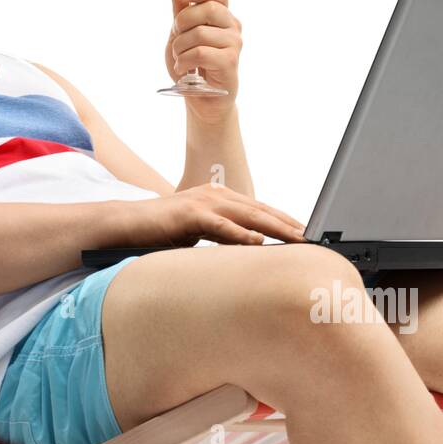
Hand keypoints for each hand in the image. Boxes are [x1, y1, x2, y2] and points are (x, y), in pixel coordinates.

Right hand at [120, 183, 305, 247]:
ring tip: (298, 239)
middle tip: (314, 238)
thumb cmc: (164, 231)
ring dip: (275, 228)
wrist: (127, 224)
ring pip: (247, 215)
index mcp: (221, 198)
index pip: (261, 211)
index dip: (286, 222)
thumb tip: (255, 248)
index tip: (309, 235)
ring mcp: (203, 201)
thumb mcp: (203, 234)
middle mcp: (216, 195)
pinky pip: (220, 225)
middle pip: (261, 210)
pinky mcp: (189, 213)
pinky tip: (258, 241)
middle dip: (289, 225)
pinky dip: (240, 233)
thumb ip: (227, 236)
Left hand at [166, 0, 242, 122]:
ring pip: (200, 33)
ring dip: (180, 46)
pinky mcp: (230, 62)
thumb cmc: (193, 65)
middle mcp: (233, 27)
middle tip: (176, 35)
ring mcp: (234, 44)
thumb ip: (180, 12)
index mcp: (223, 17)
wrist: (203, 99)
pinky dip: (184, 60)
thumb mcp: (181, 35)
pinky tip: (182, 69)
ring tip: (179, 57)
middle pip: (209, 9)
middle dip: (183, 20)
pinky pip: (200, 53)